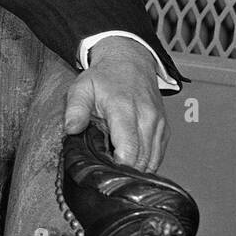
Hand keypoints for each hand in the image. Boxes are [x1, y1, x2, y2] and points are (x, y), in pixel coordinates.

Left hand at [64, 37, 167, 170]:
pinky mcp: (165, 130)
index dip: (118, 166)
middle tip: (106, 173)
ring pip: (153, 160)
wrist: (130, 62)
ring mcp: (159, 125)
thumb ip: (75, 109)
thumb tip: (70, 130)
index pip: (129, 148)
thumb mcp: (81, 88)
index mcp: (124, 109)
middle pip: (142, 159)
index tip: (104, 172)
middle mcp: (147, 119)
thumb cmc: (104, 77)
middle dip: (124, 171)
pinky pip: (158, 155)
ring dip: (136, 169)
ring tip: (115, 168)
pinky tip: (129, 162)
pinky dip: (146, 163)